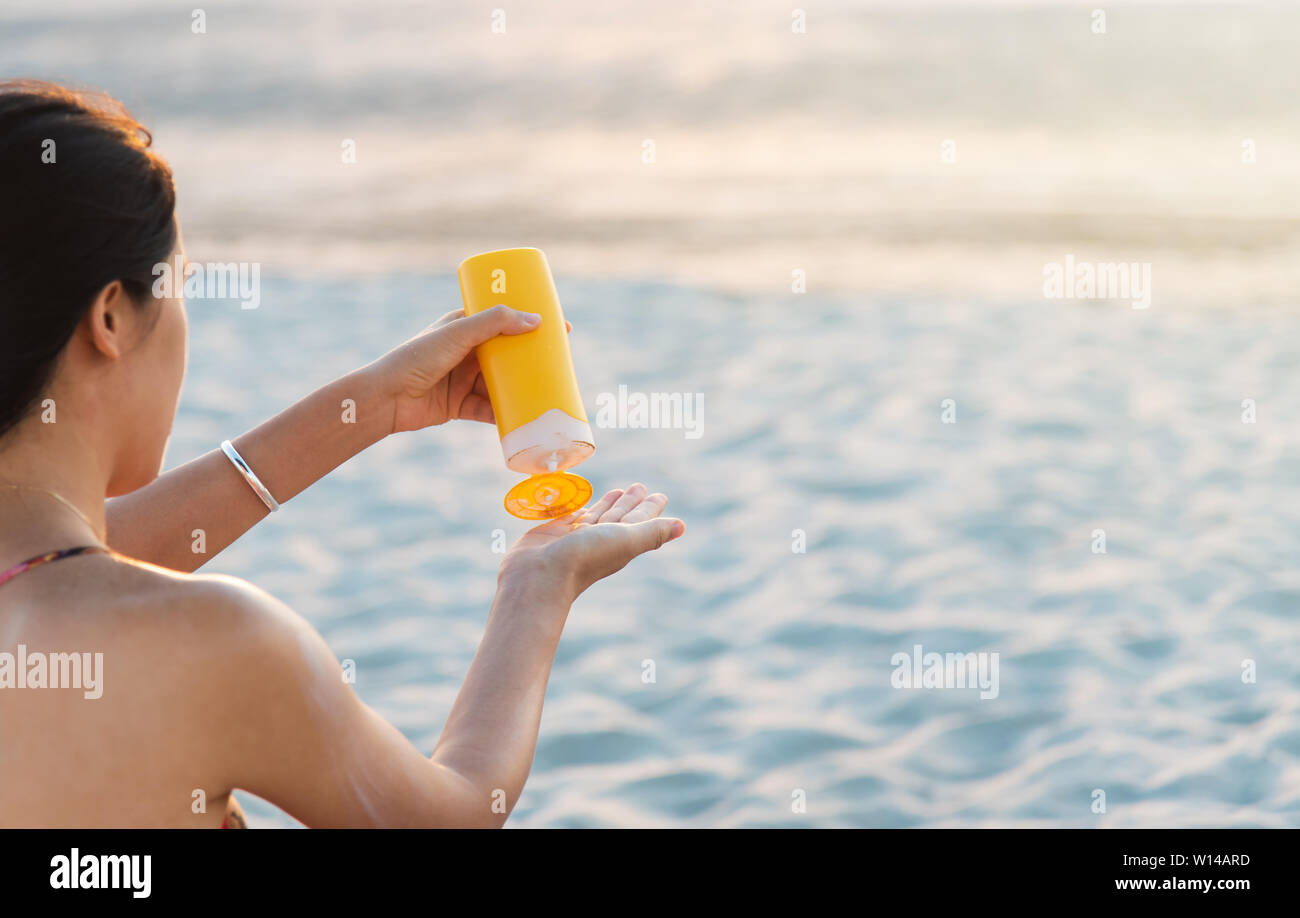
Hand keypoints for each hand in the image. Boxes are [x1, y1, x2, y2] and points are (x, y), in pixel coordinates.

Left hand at [368, 305, 570, 433]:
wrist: (387, 398)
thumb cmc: (416, 358)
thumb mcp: (457, 333)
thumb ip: (494, 323)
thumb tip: (535, 321)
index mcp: (464, 326)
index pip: (504, 319)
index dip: (530, 322)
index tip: (559, 328)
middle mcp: (466, 352)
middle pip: (508, 354)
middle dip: (533, 359)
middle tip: (561, 361)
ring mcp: (464, 380)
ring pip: (503, 384)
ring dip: (523, 388)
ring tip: (551, 391)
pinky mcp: (461, 406)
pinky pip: (491, 410)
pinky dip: (508, 414)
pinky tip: (527, 417)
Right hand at [500, 484, 685, 602]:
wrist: (538, 578)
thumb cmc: (584, 558)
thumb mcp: (624, 541)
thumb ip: (651, 532)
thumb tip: (682, 526)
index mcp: (621, 542)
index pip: (641, 520)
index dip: (650, 508)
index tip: (659, 495)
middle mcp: (601, 540)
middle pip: (621, 516)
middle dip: (631, 502)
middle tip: (639, 486)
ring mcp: (578, 538)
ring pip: (599, 516)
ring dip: (609, 504)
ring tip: (619, 491)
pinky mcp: (555, 533)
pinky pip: (572, 516)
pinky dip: (581, 509)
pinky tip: (584, 504)